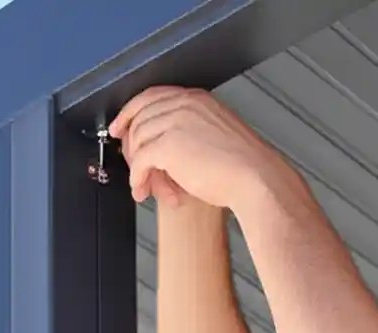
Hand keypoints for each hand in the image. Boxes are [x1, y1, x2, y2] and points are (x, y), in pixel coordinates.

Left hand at [109, 86, 296, 212]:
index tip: (119, 128)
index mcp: (197, 99)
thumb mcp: (215, 135)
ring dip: (138, 168)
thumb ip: (188, 131)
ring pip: (137, 141)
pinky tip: (143, 190)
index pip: (151, 97)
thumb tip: (160, 147)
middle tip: (136, 169)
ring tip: (149, 187)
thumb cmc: (244, 166)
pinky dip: (137, 179)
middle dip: (132, 147)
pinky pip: (140, 161)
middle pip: (139, 119)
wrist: (257, 180)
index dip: (130, 113)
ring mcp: (175, 122)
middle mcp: (184, 105)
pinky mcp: (168, 145)